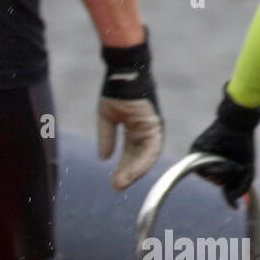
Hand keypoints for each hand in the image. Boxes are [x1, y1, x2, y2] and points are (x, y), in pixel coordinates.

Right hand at [97, 37, 162, 189]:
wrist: (123, 72)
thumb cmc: (116, 90)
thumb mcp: (107, 118)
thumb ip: (106, 138)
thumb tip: (103, 158)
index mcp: (136, 129)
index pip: (130, 154)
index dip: (123, 168)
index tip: (114, 182)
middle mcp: (146, 131)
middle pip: (138, 159)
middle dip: (127, 174)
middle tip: (116, 187)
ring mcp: (153, 128)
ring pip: (146, 157)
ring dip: (134, 172)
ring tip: (121, 184)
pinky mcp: (155, 125)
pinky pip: (151, 149)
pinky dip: (141, 162)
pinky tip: (131, 172)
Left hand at [189, 88, 259, 207]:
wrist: (238, 126)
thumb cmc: (243, 145)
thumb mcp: (248, 170)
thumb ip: (242, 187)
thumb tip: (232, 203)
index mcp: (222, 169)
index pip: (223, 186)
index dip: (229, 197)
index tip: (234, 207)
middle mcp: (210, 166)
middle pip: (217, 182)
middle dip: (230, 177)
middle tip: (236, 166)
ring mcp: (201, 160)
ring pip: (209, 177)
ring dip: (223, 172)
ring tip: (231, 161)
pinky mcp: (194, 153)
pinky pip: (201, 168)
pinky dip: (215, 167)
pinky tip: (222, 159)